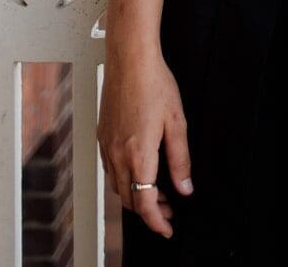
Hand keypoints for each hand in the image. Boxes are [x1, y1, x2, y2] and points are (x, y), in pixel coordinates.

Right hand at [98, 48, 192, 237]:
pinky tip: (138, 170)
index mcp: (139, 154)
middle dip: (149, 211)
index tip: (167, 229)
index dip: (157, 221)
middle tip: (169, 210)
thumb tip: (185, 188)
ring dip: (135, 196)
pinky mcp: (102, 135)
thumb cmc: (154, 84)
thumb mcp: (177, 122)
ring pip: (118, 186)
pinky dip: (124, 179)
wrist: (129, 59)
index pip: (145, 203)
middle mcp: (118, 155)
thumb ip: (180, 159)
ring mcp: (107, 145)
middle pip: (130, 199)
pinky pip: (110, 169)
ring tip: (156, 191)